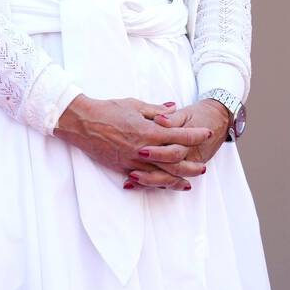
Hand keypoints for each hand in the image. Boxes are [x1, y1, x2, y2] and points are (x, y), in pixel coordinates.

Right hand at [54, 95, 213, 189]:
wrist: (83, 123)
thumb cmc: (108, 110)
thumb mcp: (135, 105)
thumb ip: (157, 110)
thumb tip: (173, 108)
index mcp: (148, 130)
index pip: (179, 135)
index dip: (195, 135)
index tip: (206, 133)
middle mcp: (143, 149)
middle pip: (174, 161)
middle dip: (191, 165)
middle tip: (203, 167)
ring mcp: (133, 161)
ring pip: (160, 174)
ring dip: (176, 179)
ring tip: (188, 182)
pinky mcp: (123, 167)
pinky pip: (144, 178)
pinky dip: (156, 183)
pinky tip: (163, 185)